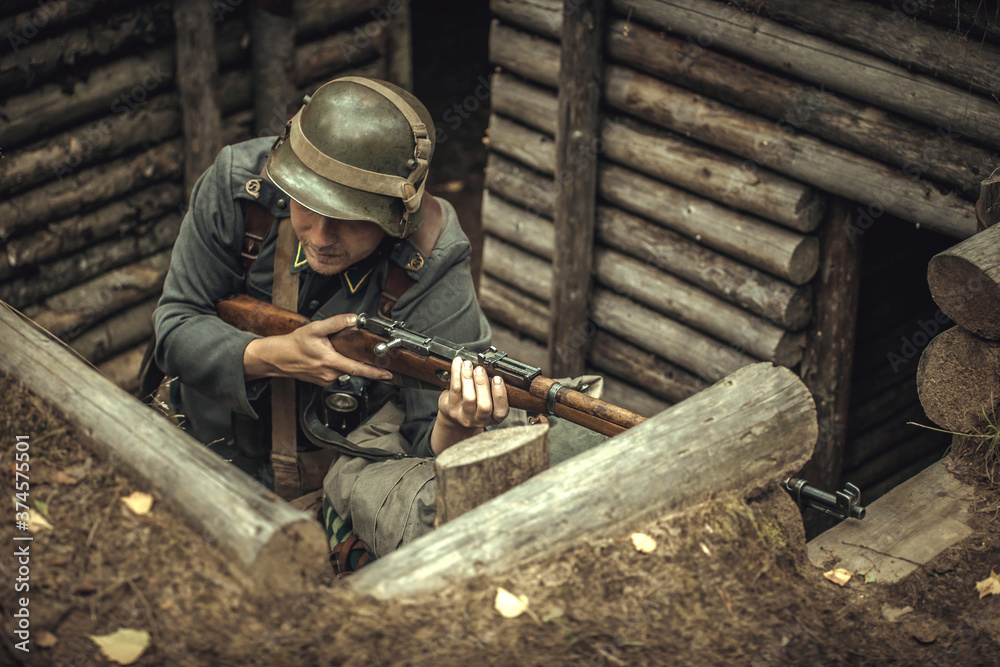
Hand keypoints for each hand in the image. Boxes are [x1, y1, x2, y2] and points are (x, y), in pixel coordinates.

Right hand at [243, 314, 392, 384]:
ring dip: (344, 361)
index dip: (375, 373)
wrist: (277, 358)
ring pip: (343, 370)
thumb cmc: (294, 344)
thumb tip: (353, 319)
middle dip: (358, 360)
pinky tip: (326, 357)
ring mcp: (325, 379)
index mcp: (330, 361)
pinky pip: (335, 372)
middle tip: (355, 350)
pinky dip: (336, 364)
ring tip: (332, 350)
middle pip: (352, 368)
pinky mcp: (322, 381)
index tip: (388, 375)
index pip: (358, 369)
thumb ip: (336, 323)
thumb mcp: (315, 329)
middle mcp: (329, 374)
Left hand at [431, 356, 508, 454]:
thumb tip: (491, 370)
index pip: (501, 411)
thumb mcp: (487, 400)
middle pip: (484, 406)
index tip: (498, 379)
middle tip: (480, 370)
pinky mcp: (451, 409)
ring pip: (468, 398)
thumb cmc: (474, 404)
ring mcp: (464, 416)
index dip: (500, 395)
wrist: (454, 416)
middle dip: (483, 385)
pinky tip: (458, 364)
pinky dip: (456, 374)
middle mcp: (480, 420)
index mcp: (493, 418)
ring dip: (468, 378)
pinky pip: (455, 390)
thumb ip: (492, 389)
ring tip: (468, 365)